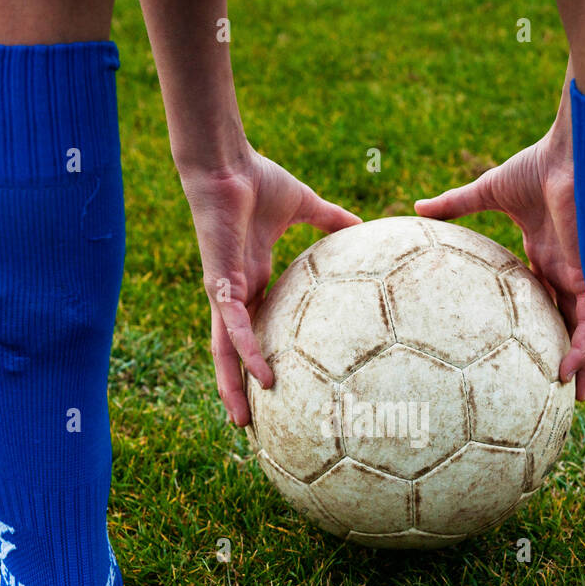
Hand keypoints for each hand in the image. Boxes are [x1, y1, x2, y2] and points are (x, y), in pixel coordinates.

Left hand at [180, 149, 360, 425]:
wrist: (226, 162)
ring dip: (233, 387)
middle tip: (249, 423)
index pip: (253, 330)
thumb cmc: (257, 179)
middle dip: (237, 388)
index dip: (259, 359)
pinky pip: (235, 327)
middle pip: (233, 352)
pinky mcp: (220, 285)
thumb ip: (331, 220)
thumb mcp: (304, 206)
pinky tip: (262, 378)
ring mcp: (224, 293)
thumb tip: (364, 224)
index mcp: (251, 280)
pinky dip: (247, 353)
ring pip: (225, 351)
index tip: (272, 387)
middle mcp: (235, 294)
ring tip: (243, 421)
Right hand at [415, 125, 584, 399]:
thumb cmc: (537, 164)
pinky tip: (568, 375)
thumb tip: (417, 207)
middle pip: (570, 322)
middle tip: (562, 390)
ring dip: (583, 365)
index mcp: (548, 256)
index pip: (546, 300)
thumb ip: (455, 205)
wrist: (571, 152)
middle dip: (570, 354)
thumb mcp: (490, 192)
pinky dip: (582, 349)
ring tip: (574, 399)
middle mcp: (569, 270)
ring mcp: (583, 276)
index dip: (542, 327)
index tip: (532, 354)